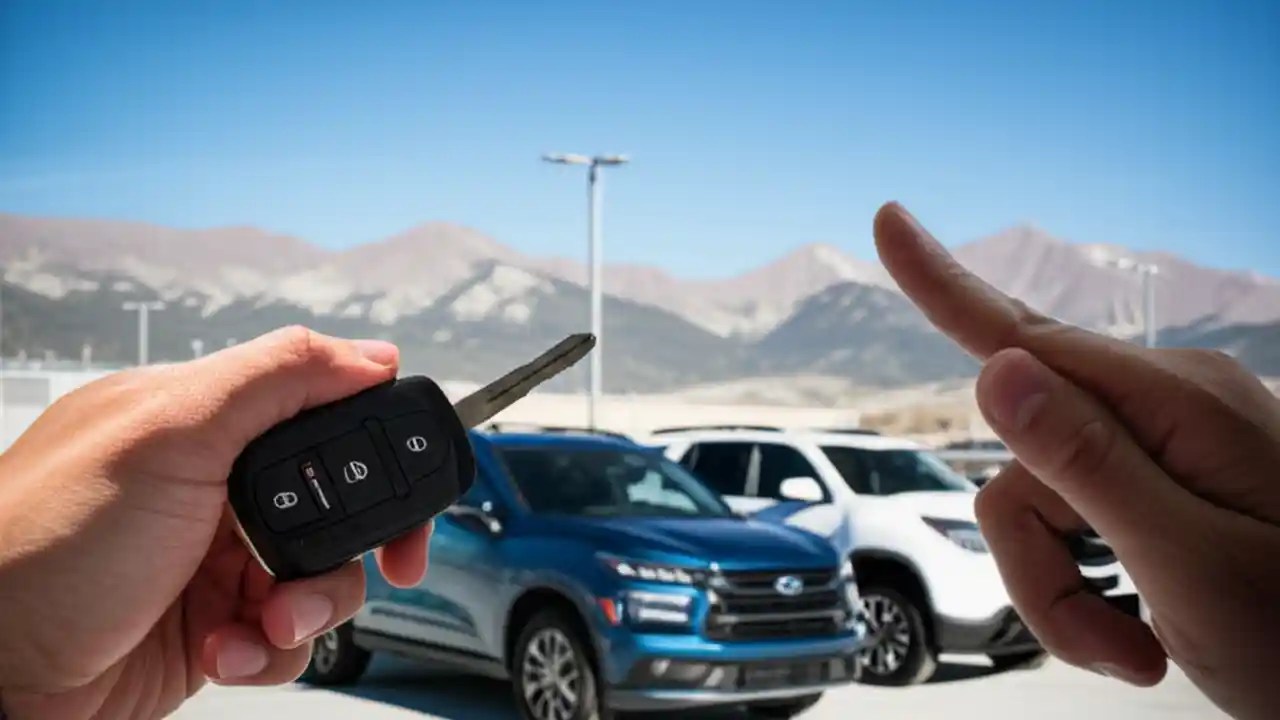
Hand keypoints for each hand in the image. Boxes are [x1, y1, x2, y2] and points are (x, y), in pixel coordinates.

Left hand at [0, 326, 432, 719]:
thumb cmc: (41, 549)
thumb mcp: (166, 435)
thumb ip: (274, 378)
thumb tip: (368, 354)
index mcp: (204, 420)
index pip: (324, 410)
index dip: (377, 448)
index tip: (408, 489)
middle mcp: (215, 487)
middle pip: (339, 503)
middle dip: (353, 545)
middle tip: (379, 564)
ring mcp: (216, 559)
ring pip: (324, 575)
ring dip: (310, 606)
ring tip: (261, 621)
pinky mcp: (214, 624)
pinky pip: (287, 635)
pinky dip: (269, 650)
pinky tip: (222, 649)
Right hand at [873, 203, 1279, 719]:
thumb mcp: (1191, 561)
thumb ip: (1087, 463)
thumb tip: (995, 374)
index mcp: (1177, 404)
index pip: (1028, 339)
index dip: (941, 285)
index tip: (886, 219)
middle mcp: (1163, 407)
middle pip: (1022, 465)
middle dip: (1042, 567)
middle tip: (1112, 642)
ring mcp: (1161, 445)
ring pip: (1035, 506)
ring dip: (1066, 595)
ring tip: (1138, 650)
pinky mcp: (1157, 483)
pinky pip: (1071, 524)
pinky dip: (1088, 591)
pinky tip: (1144, 635)